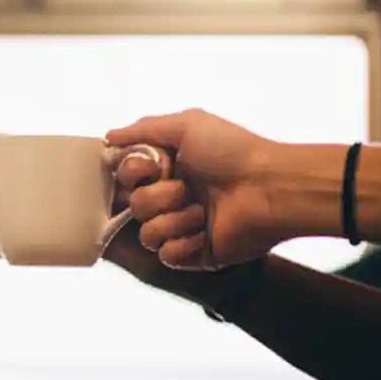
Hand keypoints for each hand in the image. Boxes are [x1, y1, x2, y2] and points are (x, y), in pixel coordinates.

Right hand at [106, 109, 280, 269]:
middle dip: (158, 195)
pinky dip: (184, 243)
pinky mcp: (194, 253)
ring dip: (174, 218)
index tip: (155, 166)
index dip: (133, 173)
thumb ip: (143, 128)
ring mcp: (182, 226)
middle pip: (132, 204)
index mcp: (167, 168)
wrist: (272, 189)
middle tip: (186, 187)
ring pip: (146, 232)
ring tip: (202, 210)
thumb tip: (108, 136)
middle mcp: (171, 197)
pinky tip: (205, 231)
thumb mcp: (187, 125)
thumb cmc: (234, 152)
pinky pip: (165, 254)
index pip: (125, 176)